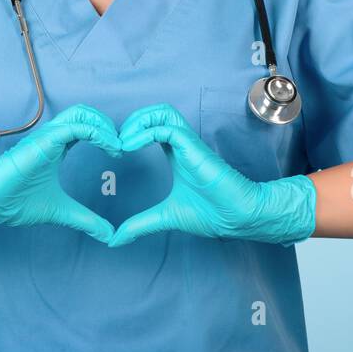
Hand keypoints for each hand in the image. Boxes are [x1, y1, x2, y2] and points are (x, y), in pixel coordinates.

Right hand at [0, 104, 120, 242]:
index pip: (84, 126)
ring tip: (116, 145)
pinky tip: (110, 148)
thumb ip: (86, 220)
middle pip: (84, 112)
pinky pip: (76, 127)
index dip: (104, 134)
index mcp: (56, 147)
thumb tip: (108, 235)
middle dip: (107, 123)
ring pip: (81, 113)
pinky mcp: (44, 141)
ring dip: (104, 125)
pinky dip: (98, 133)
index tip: (118, 153)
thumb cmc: (14, 202)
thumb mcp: (61, 211)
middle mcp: (52, 137)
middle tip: (120, 145)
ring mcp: (47, 136)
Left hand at [107, 103, 316, 247]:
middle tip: (117, 142)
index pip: (153, 126)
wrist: (236, 218)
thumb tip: (115, 240)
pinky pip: (167, 128)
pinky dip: (145, 133)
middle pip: (157, 112)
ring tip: (123, 142)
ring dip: (139, 121)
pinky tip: (130, 147)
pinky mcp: (193, 147)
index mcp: (176, 153)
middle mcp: (182, 144)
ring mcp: (189, 143)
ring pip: (163, 111)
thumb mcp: (164, 217)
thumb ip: (139, 225)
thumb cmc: (211, 213)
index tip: (116, 152)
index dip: (132, 131)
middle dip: (133, 120)